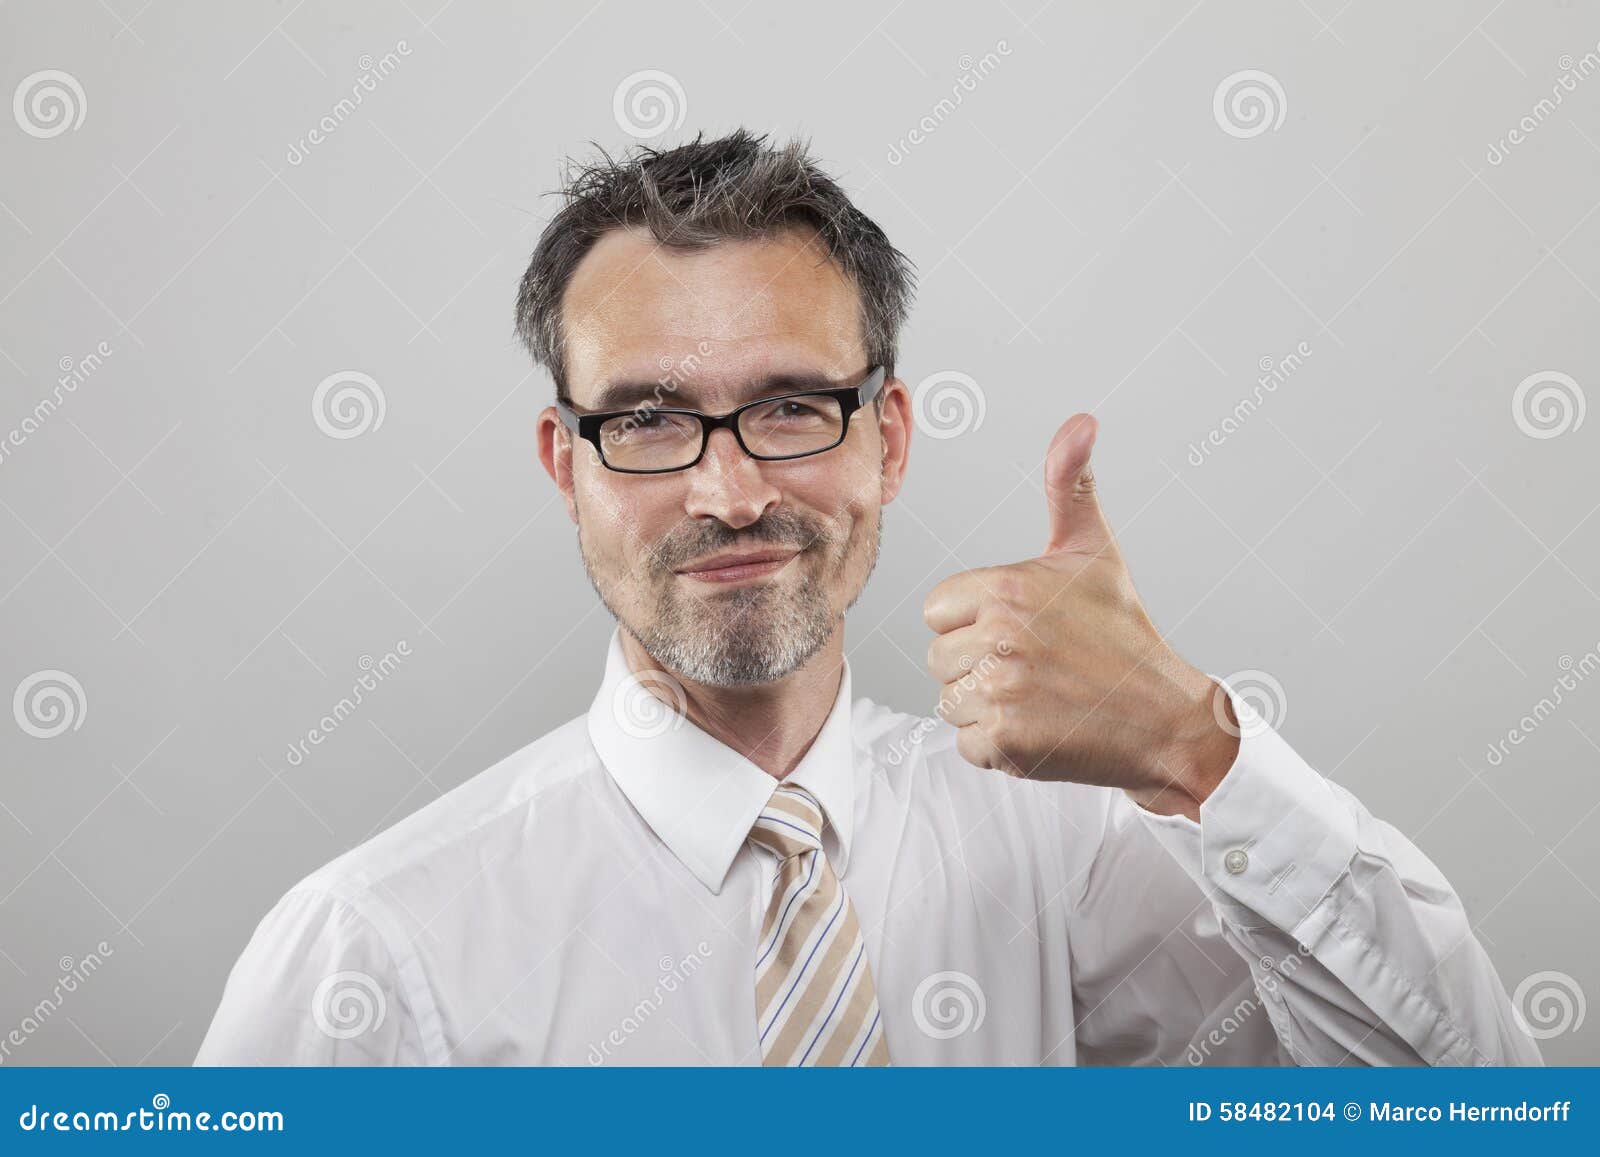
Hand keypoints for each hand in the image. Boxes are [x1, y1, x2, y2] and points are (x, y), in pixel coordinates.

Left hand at [922, 413, 1239, 820]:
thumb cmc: (1123, 634)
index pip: (938, 609)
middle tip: (1036, 667)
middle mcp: (1001, 637)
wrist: (1165, 718)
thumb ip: (1069, 485)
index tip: (1023, 629)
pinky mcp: (1006, 742)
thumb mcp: (1094, 552)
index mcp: (1007, 588)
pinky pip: (966, 743)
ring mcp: (1002, 692)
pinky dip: (998, 746)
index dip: (973, 621)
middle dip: (977, 666)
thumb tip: (1081, 421)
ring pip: (949, 701)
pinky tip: (1041, 728)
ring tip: (1039, 696)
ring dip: (986, 706)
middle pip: (939, 658)